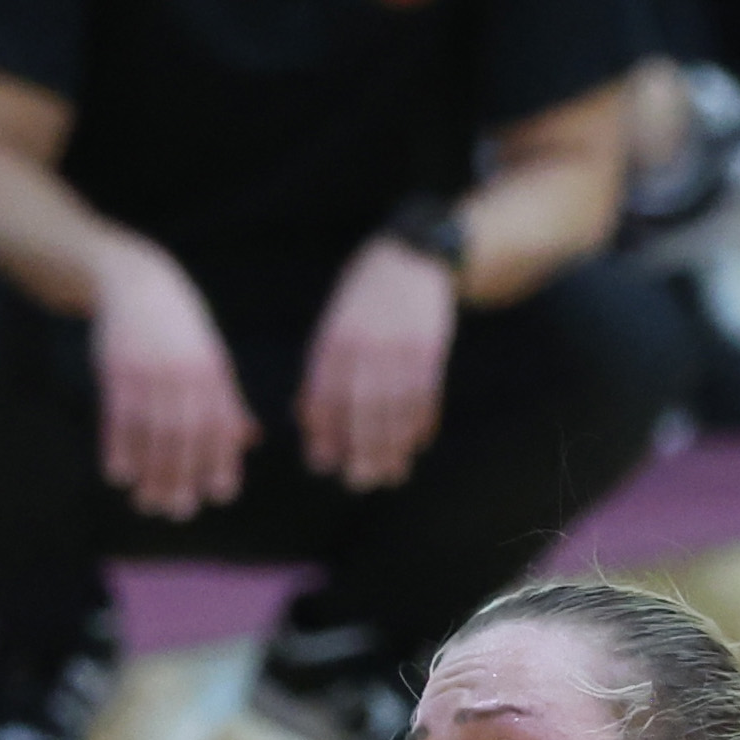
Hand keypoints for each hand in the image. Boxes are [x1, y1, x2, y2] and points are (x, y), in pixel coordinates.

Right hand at [91, 249, 253, 517]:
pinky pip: (118, 416)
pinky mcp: (117, 370)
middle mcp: (184, 375)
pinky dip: (119, 446)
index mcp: (213, 373)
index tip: (220, 494)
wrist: (136, 283)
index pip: (220, 424)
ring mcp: (149, 372)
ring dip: (149, 471)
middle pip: (185, 434)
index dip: (222, 458)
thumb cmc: (180, 329)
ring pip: (152, 431)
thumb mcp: (210, 358)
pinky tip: (118, 474)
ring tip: (146, 502)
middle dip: (182, 476)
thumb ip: (227, 400)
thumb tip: (249, 441)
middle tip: (178, 512)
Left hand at [300, 238, 456, 489]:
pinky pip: (425, 394)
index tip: (322, 464)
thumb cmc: (364, 298)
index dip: (322, 432)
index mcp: (335, 340)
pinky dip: (421, 422)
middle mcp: (367, 346)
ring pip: (396, 407)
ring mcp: (401, 348)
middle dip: (361, 449)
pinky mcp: (431, 349)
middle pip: (363, 408)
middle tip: (359, 482)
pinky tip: (417, 444)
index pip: (324, 394)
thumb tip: (308, 421)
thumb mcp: (334, 325)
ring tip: (391, 473)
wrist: (413, 258)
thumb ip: (322, 370)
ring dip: (394, 445)